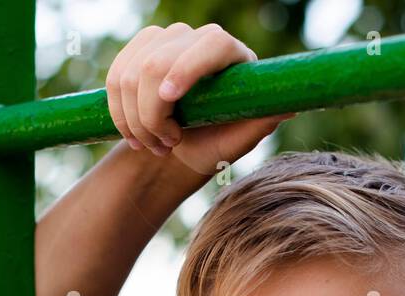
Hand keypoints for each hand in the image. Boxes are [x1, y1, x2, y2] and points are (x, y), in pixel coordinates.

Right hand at [104, 22, 296, 175]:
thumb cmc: (216, 145)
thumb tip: (289, 109)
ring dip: (134, 119)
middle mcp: (199, 39)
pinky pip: (115, 76)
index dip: (186, 67)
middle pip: (159, 62)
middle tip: (165, 146)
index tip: (169, 98)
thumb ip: (262, 122)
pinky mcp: (140, 49)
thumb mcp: (240, 141)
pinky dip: (119, 112)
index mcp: (232, 55)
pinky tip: (133, 133)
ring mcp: (167, 40)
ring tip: (153, 144)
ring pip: (131, 73)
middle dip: (152, 114)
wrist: (182, 148)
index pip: (211, 44)